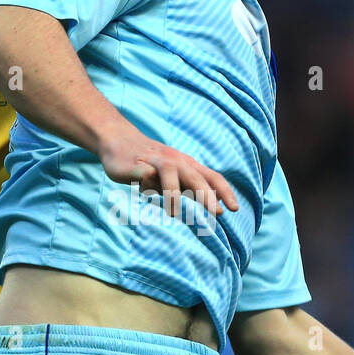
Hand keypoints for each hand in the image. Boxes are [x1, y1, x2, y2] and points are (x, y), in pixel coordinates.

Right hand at [97, 125, 238, 219]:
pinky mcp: (138, 165)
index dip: (224, 191)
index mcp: (187, 164)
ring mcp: (156, 161)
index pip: (211, 177)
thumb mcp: (174, 174)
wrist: (118, 140)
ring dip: (174, 194)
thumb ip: (191, 187)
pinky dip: (147, 186)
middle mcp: (175, 161)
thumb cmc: (150, 162)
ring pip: (171, 174)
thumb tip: (216, 206)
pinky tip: (143, 191)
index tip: (234, 209)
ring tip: (174, 214)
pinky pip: (146, 176)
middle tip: (217, 213)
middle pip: (195, 176)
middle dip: (206, 195)